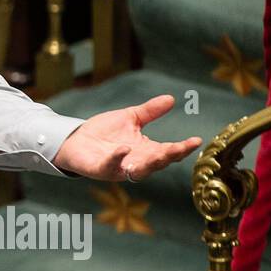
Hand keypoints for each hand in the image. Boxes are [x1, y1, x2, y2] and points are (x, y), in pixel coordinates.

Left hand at [51, 94, 201, 181]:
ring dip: (150, 163)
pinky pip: (111, 167)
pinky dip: (118, 159)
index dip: (182, 148)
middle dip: (170, 156)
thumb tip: (172, 98)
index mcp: (146, 151)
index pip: (168, 151)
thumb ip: (150, 111)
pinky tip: (124, 149)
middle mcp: (136, 162)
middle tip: (182, 148)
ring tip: (162, 152)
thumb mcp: (130, 118)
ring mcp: (119, 168)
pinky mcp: (101, 169)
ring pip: (139, 171)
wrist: (75, 139)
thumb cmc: (103, 132)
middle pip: (158, 163)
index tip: (196, 140)